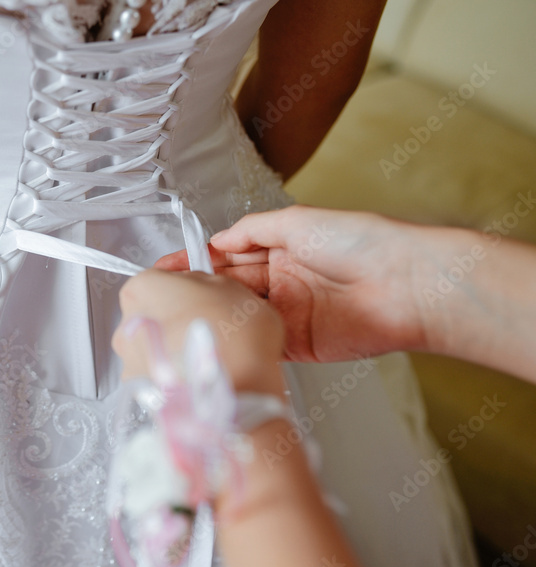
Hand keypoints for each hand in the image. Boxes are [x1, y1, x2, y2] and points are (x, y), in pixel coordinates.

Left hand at [112, 268, 285, 396]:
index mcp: (143, 287)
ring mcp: (128, 358)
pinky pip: (153, 376)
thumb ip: (207, 284)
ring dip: (172, 351)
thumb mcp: (232, 288)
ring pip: (150, 348)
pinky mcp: (136, 390)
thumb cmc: (232, 337)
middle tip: (208, 331)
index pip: (160, 280)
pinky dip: (170, 377)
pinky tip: (196, 380)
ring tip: (204, 361)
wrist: (229, 395)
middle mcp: (126, 322)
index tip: (203, 300)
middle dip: (175, 322)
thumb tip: (202, 289)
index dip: (186, 290)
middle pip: (151, 314)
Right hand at [166, 205, 431, 362]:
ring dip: (212, 317)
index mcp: (281, 249)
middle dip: (196, 290)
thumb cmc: (361, 242)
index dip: (195, 262)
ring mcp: (289, 314)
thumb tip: (216, 240)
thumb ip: (252, 230)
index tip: (164, 268)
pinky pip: (260, 343)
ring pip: (239, 316)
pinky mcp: (298, 345)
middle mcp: (282, 282)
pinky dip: (237, 342)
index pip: (226, 257)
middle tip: (162, 295)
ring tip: (178, 318)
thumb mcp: (297, 220)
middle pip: (227, 288)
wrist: (405, 285)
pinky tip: (214, 340)